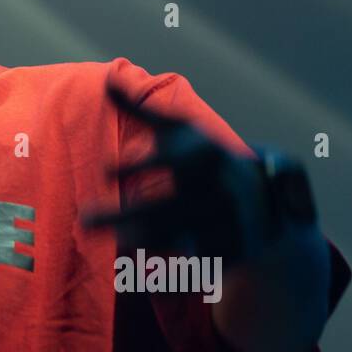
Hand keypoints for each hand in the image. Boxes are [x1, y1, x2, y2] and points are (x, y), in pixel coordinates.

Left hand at [83, 83, 272, 266]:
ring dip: (143, 241)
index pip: (175, 158)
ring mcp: (229, 222)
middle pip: (168, 207)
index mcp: (209, 154)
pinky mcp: (233, 252)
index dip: (142, 164)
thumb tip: (108, 79)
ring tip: (113, 242)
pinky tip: (143, 272)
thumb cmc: (206, 158)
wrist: (268, 201)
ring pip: (180, 238)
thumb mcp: (180, 131)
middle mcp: (221, 189)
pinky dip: (173, 268)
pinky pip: (198, 263)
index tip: (105, 172)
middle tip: (82, 220)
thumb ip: (142, 109)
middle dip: (124, 217)